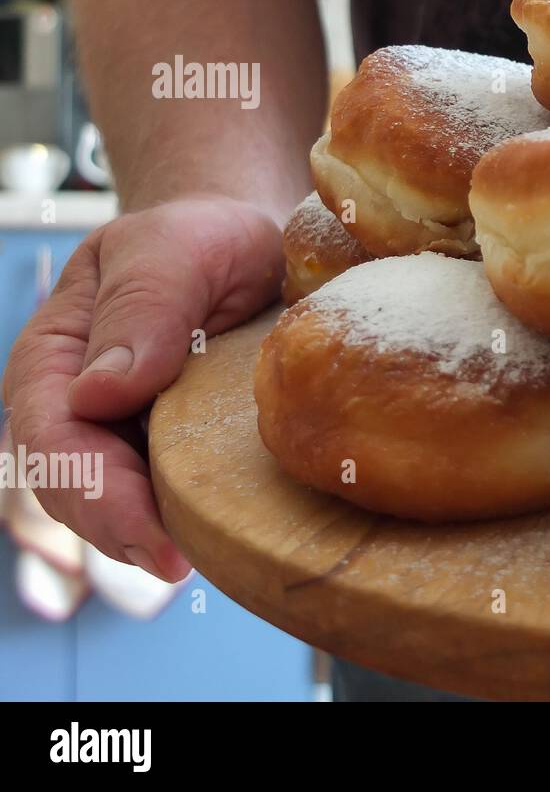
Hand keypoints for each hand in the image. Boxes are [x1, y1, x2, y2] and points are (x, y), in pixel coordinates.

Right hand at [2, 196, 283, 580]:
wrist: (243, 240)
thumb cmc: (202, 237)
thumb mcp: (175, 249)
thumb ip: (143, 307)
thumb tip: (98, 395)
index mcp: (55, 357)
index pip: (54, 439)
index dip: (97, 494)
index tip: (151, 535)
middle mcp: (76, 404)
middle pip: (78, 488)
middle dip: (121, 531)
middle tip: (179, 563)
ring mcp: (121, 431)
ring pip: (117, 504)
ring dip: (151, 536)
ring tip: (202, 559)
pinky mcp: (168, 446)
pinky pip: (165, 494)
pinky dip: (184, 518)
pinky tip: (220, 536)